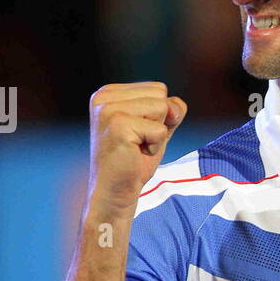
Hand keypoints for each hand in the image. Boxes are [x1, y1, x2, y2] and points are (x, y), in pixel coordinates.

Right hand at [87, 82, 187, 218]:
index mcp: (109, 93)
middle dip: (159, 122)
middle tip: (137, 142)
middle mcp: (104, 97)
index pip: (158, 89)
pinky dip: (154, 146)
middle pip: (160, 94)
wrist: (115, 192)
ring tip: (136, 147)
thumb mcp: (157, 128)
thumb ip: (171, 110)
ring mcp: (108, 110)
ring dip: (157, 134)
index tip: (138, 133)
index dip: (158, 116)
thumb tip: (175, 106)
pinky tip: (135, 154)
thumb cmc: (134, 160)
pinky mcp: (118, 125)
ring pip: (162, 108)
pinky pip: (159, 129)